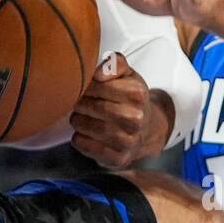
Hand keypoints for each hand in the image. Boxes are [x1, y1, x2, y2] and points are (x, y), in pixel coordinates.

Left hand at [70, 52, 171, 168]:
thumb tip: (97, 73)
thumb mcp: (127, 75)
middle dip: (79, 103)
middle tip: (79, 103)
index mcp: (137, 94)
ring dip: (77, 120)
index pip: (95, 85)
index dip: (85, 86)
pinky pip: (84, 145)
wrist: (146, 129)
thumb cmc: (130, 99)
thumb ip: (114, 63)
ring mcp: (127, 141)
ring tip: (81, 116)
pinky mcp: (117, 158)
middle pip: (89, 106)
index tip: (85, 88)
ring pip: (85, 126)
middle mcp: (135, 118)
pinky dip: (79, 138)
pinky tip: (85, 133)